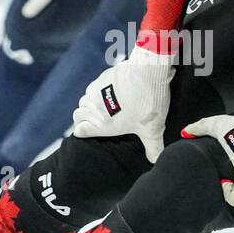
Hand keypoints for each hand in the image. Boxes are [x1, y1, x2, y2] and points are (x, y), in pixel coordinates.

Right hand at [71, 46, 175, 162]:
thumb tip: (154, 160)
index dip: (82, 132)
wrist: (148, 72)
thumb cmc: (148, 102)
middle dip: (84, 118)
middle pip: (79, 113)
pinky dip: (101, 90)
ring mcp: (96, 89)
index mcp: (102, 123)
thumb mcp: (153, 129)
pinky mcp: (103, 76)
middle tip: (96, 121)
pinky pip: (96, 85)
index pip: (80, 129)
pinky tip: (114, 92)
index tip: (85, 132)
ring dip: (92, 103)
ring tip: (105, 107)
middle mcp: (94, 106)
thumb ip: (153, 148)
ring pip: (86, 98)